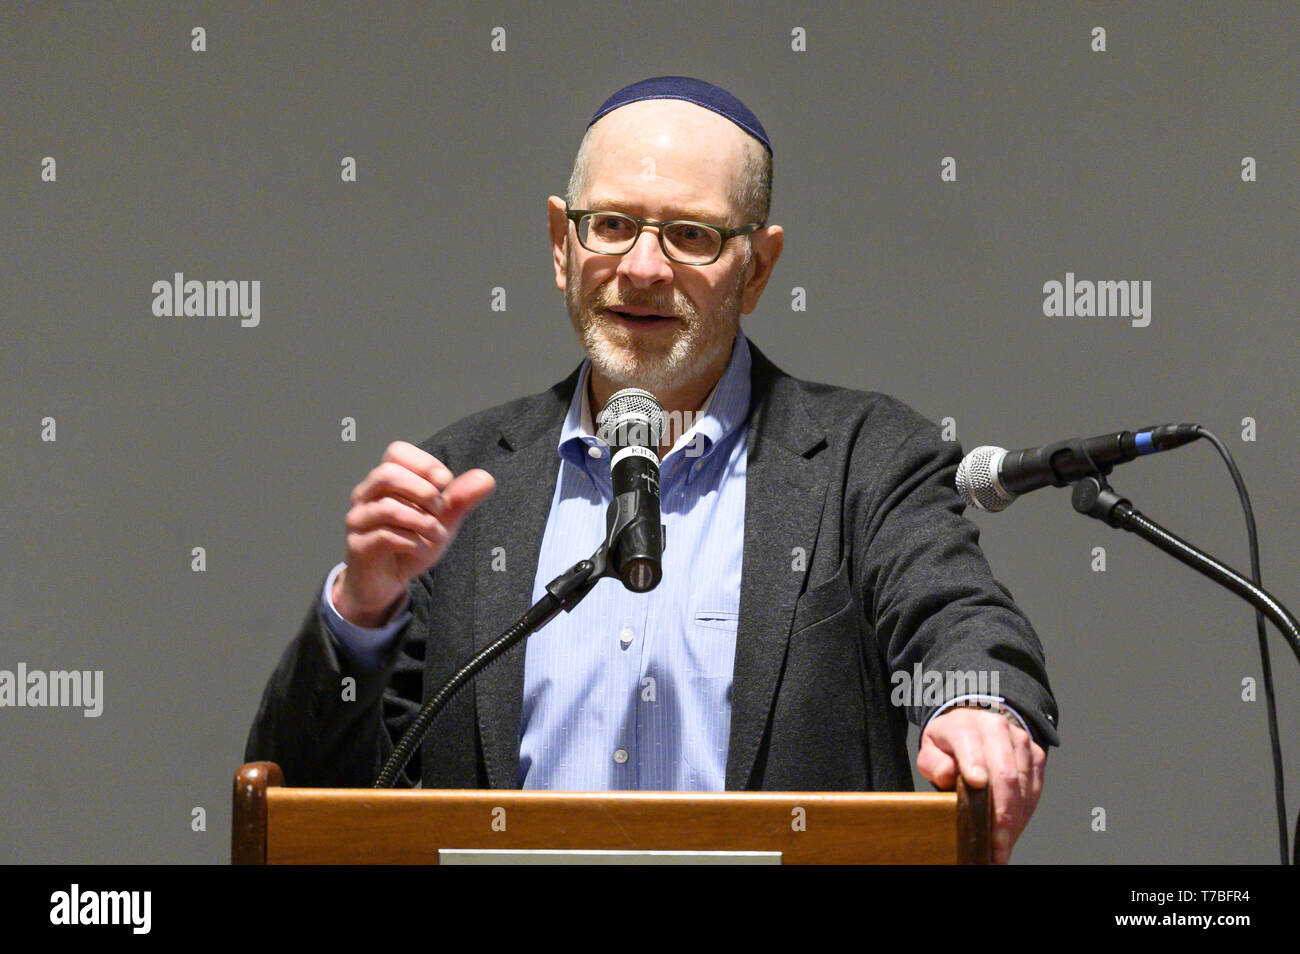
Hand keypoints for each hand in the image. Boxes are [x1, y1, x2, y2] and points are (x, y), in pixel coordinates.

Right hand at [334, 441, 494, 625]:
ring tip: (437, 535)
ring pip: (388, 507)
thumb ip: (461, 498)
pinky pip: (385, 536)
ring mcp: (358, 520)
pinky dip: (413, 542)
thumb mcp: (442, 519)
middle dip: (424, 491)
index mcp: (385, 481)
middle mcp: (366, 495)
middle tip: (441, 511)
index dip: (426, 464)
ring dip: (423, 522)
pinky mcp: (358, 546)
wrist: (386, 582)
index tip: (446, 484)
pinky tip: (421, 549)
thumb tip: (487, 478)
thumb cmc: (410, 542)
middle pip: (388, 474)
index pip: (397, 451)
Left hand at [917, 706, 1045, 863]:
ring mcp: (1020, 740)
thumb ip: (934, 763)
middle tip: (995, 845)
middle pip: (1005, 773)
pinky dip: (1023, 814)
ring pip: (1023, 785)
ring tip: (1001, 846)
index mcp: (965, 724)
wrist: (974, 724)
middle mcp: (996, 728)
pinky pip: (1034, 789)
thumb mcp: (930, 750)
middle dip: (1001, 814)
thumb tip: (948, 774)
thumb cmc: (949, 744)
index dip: (976, 768)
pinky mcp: (1035, 755)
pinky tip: (1011, 832)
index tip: (976, 790)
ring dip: (1014, 820)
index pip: (972, 747)